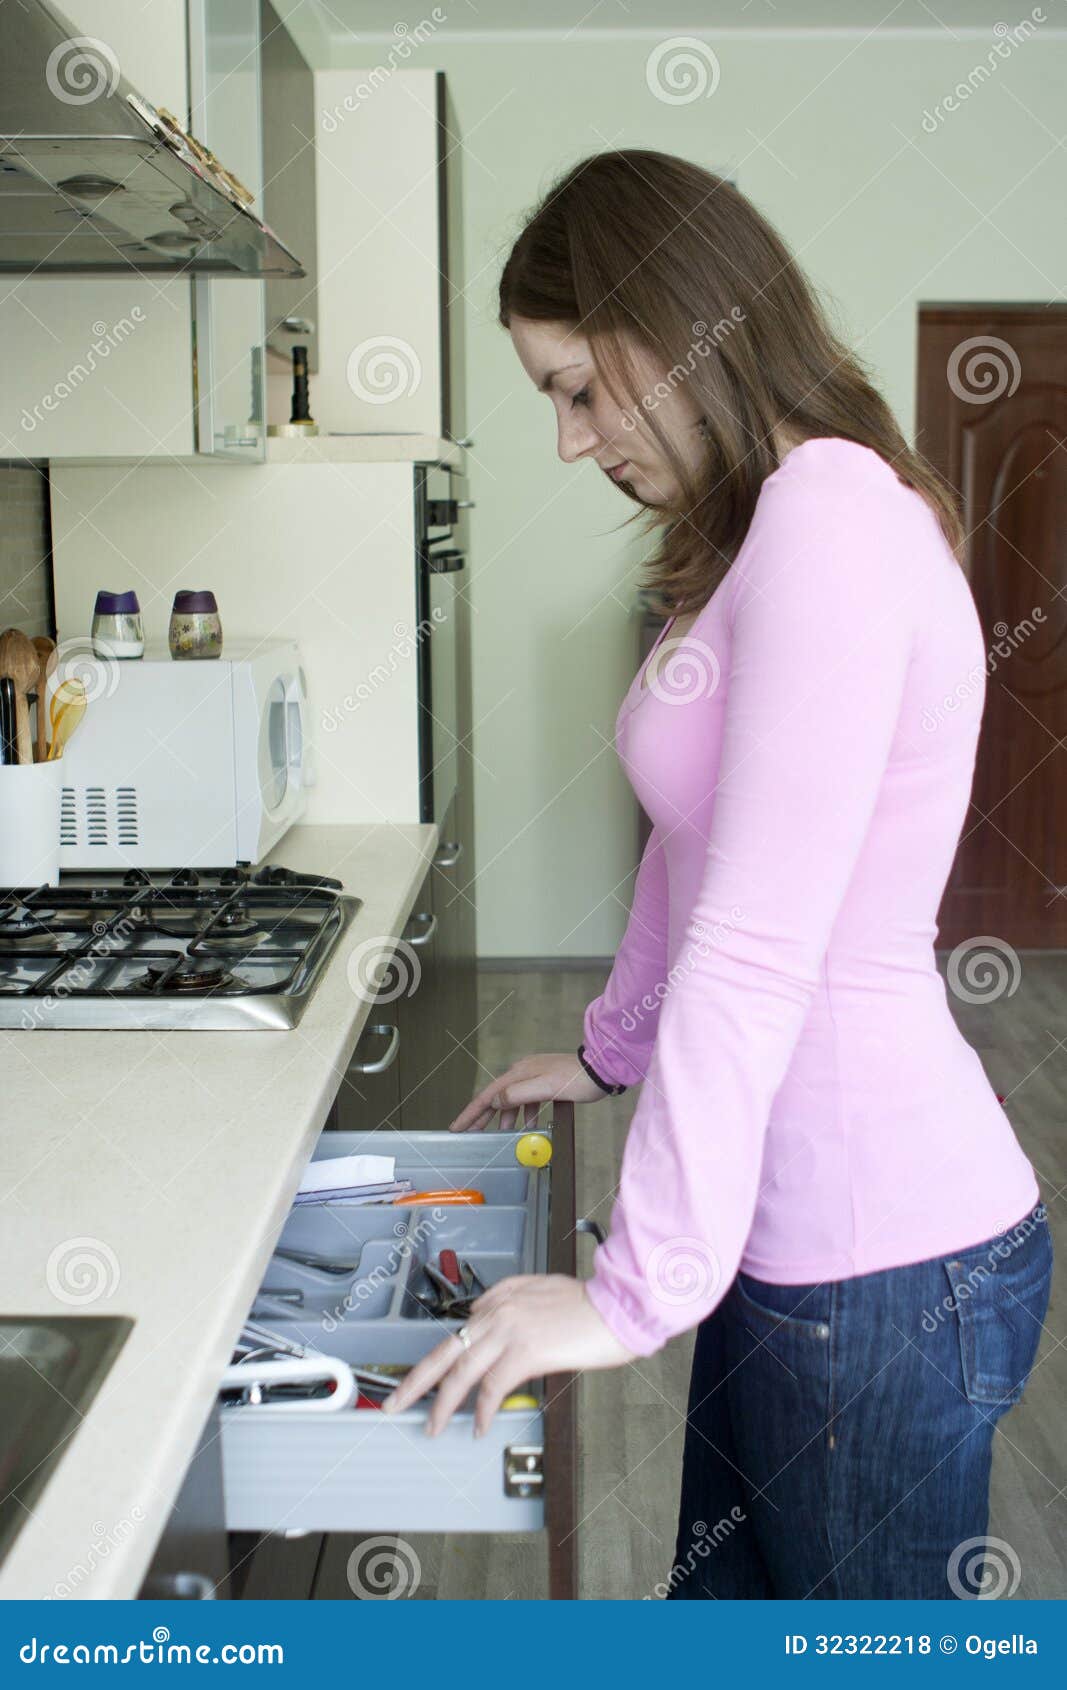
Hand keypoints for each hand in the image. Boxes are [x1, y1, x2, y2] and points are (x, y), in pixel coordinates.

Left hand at [381, 1274, 634, 1435]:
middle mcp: (498, 1313)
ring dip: (442, 1405)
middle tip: (395, 1403)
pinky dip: (481, 1410)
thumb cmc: (588, 1304)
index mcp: (501, 1298)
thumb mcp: (542, 1289)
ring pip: (461, 1373)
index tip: (427, 1379)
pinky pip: (492, 1387)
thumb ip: (510, 1300)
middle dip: (416, 1381)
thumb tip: (482, 1316)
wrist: (617, 1305)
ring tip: (432, 1426)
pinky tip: (477, 1425)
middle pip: (445, 1352)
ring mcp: (509, 1331)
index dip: (440, 1360)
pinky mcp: (525, 1351)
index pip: (459, 1331)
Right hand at [449, 1051, 607, 1131]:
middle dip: (483, 1117)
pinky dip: (525, 1114)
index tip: (457, 1127)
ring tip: (502, 1135)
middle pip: (496, 1098)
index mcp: (518, 1073)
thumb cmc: (576, 1079)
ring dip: (507, 1119)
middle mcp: (522, 1072)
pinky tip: (530, 1126)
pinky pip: (528, 1100)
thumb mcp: (545, 1088)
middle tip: (469, 1134)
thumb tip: (495, 1101)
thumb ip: (517, 1095)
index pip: (488, 1096)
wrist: (601, 1068)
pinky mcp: (546, 1081)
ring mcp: (534, 1076)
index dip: (471, 1113)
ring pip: (513, 1101)